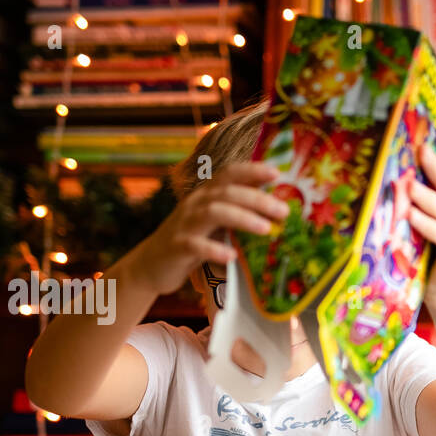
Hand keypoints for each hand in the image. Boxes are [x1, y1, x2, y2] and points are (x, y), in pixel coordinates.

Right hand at [134, 162, 288, 296]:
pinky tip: (231, 257)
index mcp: (206, 195)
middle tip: (283, 210)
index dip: (252, 170)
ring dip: (242, 218)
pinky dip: (214, 249)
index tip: (277, 173)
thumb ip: (237, 212)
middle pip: (227, 192)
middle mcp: (195, 204)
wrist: (152, 264)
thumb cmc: (193, 241)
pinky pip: (195, 245)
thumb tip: (276, 208)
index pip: (230, 174)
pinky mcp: (177, 246)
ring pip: (213, 212)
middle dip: (257, 199)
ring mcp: (185, 224)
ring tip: (266, 229)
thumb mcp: (214, 223)